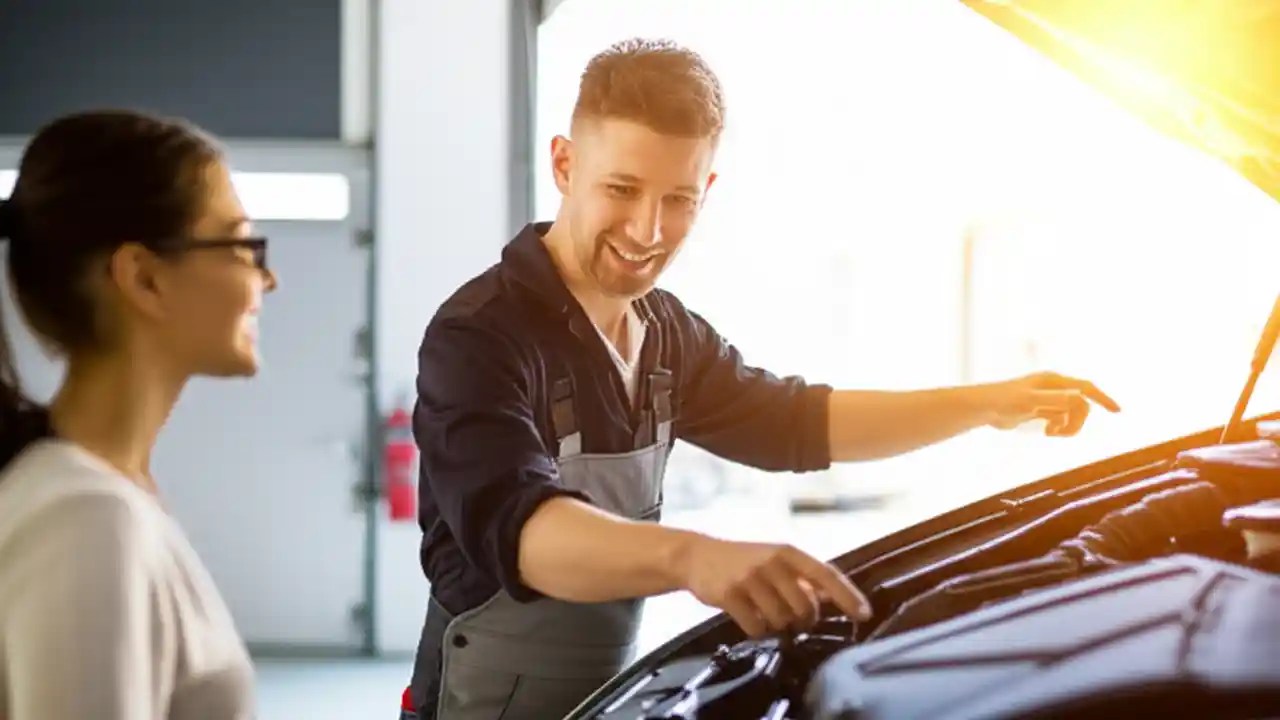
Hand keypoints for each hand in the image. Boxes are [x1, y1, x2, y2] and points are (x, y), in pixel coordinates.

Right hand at [679, 537, 871, 637]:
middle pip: (805, 608)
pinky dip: (756, 630)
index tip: (864, 614)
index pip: (826, 574)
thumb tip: (836, 599)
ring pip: (781, 621)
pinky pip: (756, 628)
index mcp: (788, 552)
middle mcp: (771, 562)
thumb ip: (803, 578)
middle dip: (802, 619)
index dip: (847, 596)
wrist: (697, 556)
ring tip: (764, 611)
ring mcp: (749, 578)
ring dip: (776, 624)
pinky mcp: (730, 595)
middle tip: (790, 614)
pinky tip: (748, 617)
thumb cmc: (744, 560)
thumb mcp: (775, 560)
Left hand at [983, 371, 1120, 435]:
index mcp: (1053, 381)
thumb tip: (1079, 397)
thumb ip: (1054, 399)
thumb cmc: (1004, 401)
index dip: (1102, 398)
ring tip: (1050, 433)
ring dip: (1067, 426)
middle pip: (1081, 405)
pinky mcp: (1040, 410)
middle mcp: (1053, 387)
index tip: (1117, 411)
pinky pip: (1061, 419)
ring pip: (1071, 414)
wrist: (984, 408)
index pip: (1085, 387)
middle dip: (1077, 422)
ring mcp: (1047, 398)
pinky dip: (1059, 427)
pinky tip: (1047, 432)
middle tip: (1060, 434)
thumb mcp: (1030, 401)